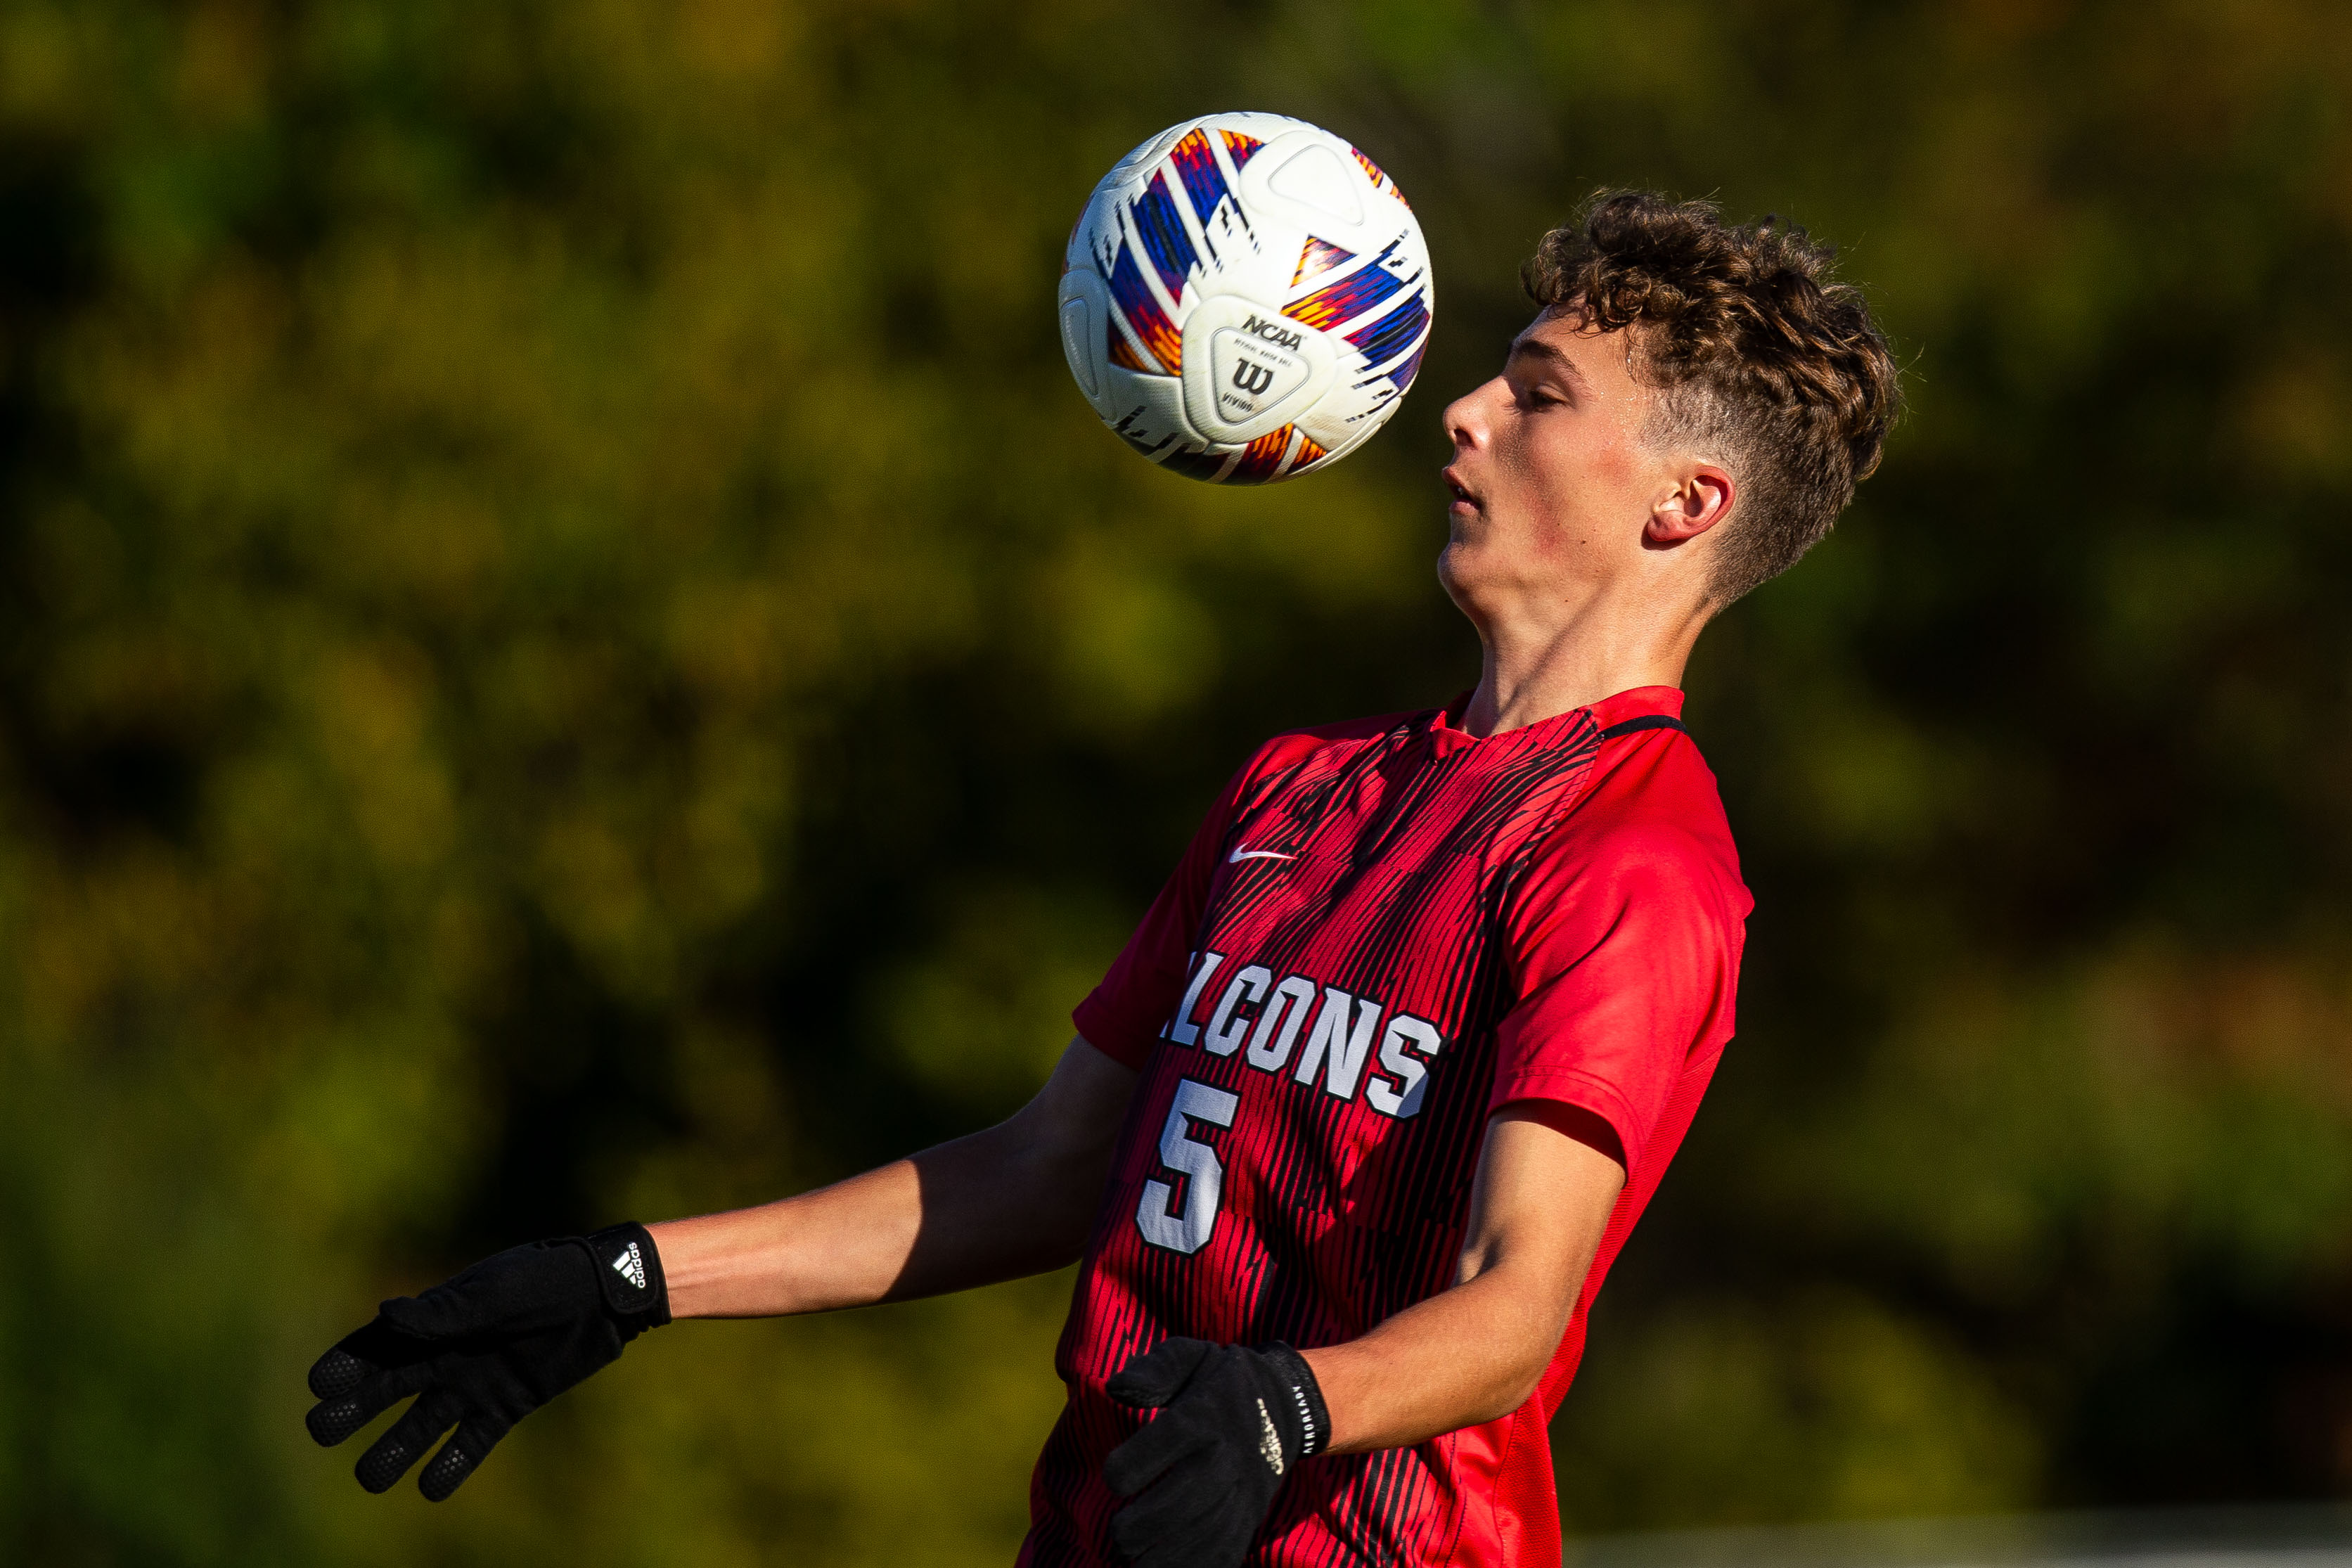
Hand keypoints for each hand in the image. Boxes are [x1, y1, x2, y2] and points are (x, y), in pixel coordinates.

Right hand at [305, 1223, 667, 1498]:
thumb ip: (442, 1313)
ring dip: (393, 1451)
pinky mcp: (503, 1408)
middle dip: (350, 1411)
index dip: (345, 1365)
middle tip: (322, 1430)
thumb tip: (384, 1315)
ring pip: (419, 1427)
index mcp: (431, 1320)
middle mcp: (442, 1357)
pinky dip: (449, 1468)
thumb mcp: (494, 1294)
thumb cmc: (543, 1282)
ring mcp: (470, 1385)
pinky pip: (468, 1446)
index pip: (374, 1347)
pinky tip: (429, 1488)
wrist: (601, 1296)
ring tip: (369, 1477)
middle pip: (383, 1391)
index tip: (320, 1385)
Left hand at [1103, 1338, 1328, 1566]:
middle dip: (1147, 1525)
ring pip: (1210, 1532)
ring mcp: (1245, 1488)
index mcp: (1208, 1412)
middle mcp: (1229, 1453)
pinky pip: (1230, 1549)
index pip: (1174, 1436)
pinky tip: (1165, 1567)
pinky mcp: (1252, 1514)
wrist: (1288, 1404)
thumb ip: (1154, 1368)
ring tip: (1135, 1560)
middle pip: (1190, 1497)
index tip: (1112, 1477)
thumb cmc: (1219, 1380)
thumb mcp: (1190, 1355)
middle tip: (1120, 1533)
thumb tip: (1115, 1388)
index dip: (1134, 1463)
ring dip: (1169, 1556)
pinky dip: (1198, 1565)